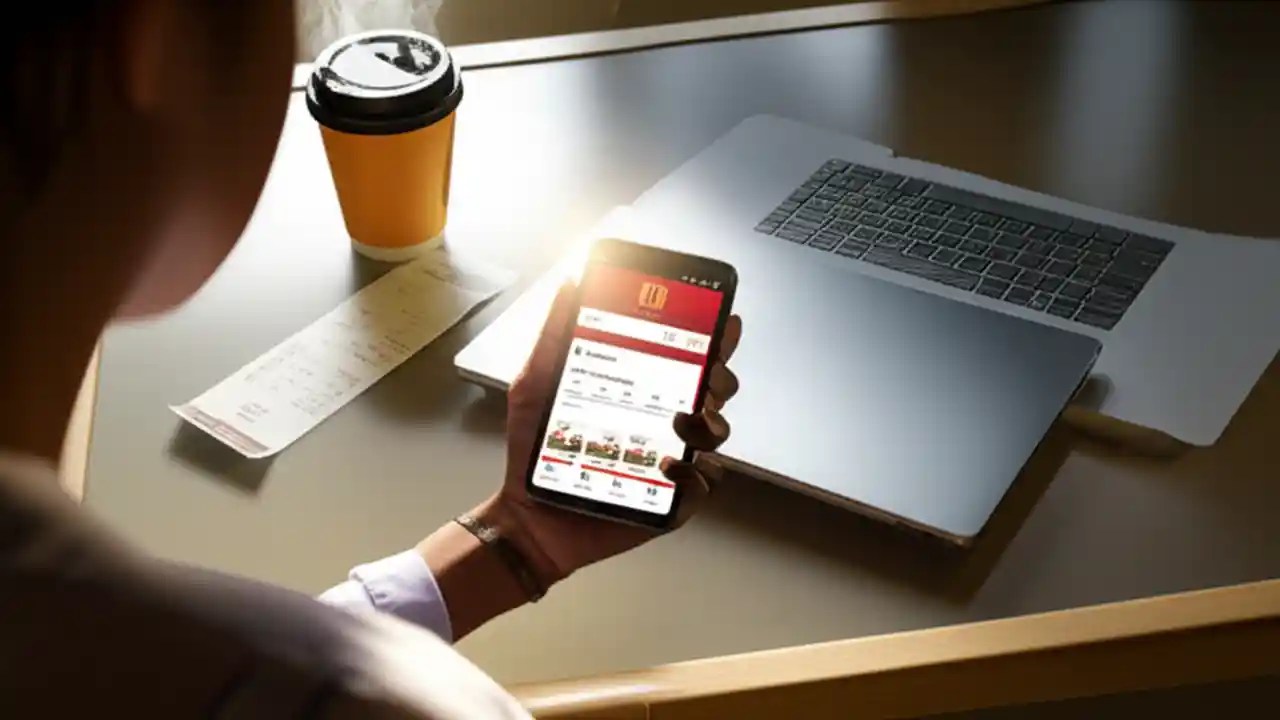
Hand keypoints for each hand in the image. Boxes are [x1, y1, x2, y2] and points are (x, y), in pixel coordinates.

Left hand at [485, 281, 742, 586]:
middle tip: (707, 377)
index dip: (715, 339)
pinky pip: (704, 484)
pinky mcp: (670, 499)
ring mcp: (671, 460)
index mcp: (640, 391)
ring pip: (718, 434)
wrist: (528, 515)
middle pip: (716, 392)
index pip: (689, 358)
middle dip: (721, 378)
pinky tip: (669, 466)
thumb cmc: (533, 451)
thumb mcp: (535, 381)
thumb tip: (570, 283)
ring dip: (710, 423)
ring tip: (682, 420)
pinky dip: (694, 474)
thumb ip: (553, 332)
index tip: (723, 325)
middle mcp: (662, 423)